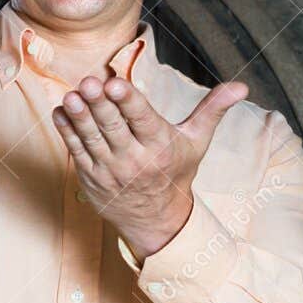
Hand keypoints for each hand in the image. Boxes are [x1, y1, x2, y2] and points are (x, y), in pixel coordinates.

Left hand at [51, 75, 247, 259]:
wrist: (156, 219)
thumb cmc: (176, 170)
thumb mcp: (197, 141)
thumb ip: (213, 110)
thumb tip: (242, 86)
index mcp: (160, 146)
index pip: (142, 120)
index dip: (128, 101)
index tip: (115, 83)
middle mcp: (135, 160)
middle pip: (114, 127)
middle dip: (100, 104)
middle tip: (89, 82)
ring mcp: (110, 170)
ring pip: (92, 139)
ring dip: (80, 116)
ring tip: (72, 95)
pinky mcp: (91, 178)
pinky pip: (76, 151)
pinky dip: (67, 131)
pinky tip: (61, 110)